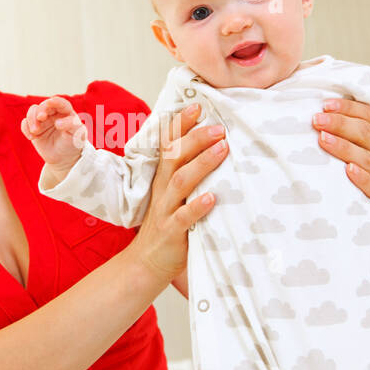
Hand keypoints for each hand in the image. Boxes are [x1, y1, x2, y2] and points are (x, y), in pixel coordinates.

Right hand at [21, 97, 86, 174]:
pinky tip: (31, 137)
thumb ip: (72, 125)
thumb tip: (57, 123)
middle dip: (41, 110)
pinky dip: (26, 128)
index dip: (55, 102)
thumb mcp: (78, 135)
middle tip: (41, 117)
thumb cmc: (73, 143)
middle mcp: (53, 113)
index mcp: (66, 112)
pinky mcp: (33, 128)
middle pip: (43, 106)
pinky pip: (25, 123)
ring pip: (32, 112)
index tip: (50, 102)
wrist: (64, 158)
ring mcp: (42, 120)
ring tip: (35, 131)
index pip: (60, 103)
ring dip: (31, 119)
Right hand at [129, 104, 228, 286]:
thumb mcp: (175, 195)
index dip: (181, 124)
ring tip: (222, 149)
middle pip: (175, 157)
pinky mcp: (172, 232)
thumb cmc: (168, 225)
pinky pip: (184, 217)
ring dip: (202, 164)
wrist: (146, 262)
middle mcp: (163, 190)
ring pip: (181, 181)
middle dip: (196, 138)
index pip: (169, 144)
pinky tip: (212, 199)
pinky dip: (197, 207)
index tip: (197, 106)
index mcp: (164, 178)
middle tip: (219, 126)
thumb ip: (189, 174)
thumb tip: (216, 150)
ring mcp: (166, 210)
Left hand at [311, 100, 369, 241]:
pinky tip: (348, 170)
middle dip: (340, 125)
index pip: (369, 117)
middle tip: (316, 121)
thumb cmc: (356, 185)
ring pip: (369, 159)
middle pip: (367, 134)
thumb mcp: (352, 158)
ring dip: (345, 148)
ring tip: (324, 140)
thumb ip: (342, 138)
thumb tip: (314, 116)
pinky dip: (363, 178)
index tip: (324, 105)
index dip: (347, 109)